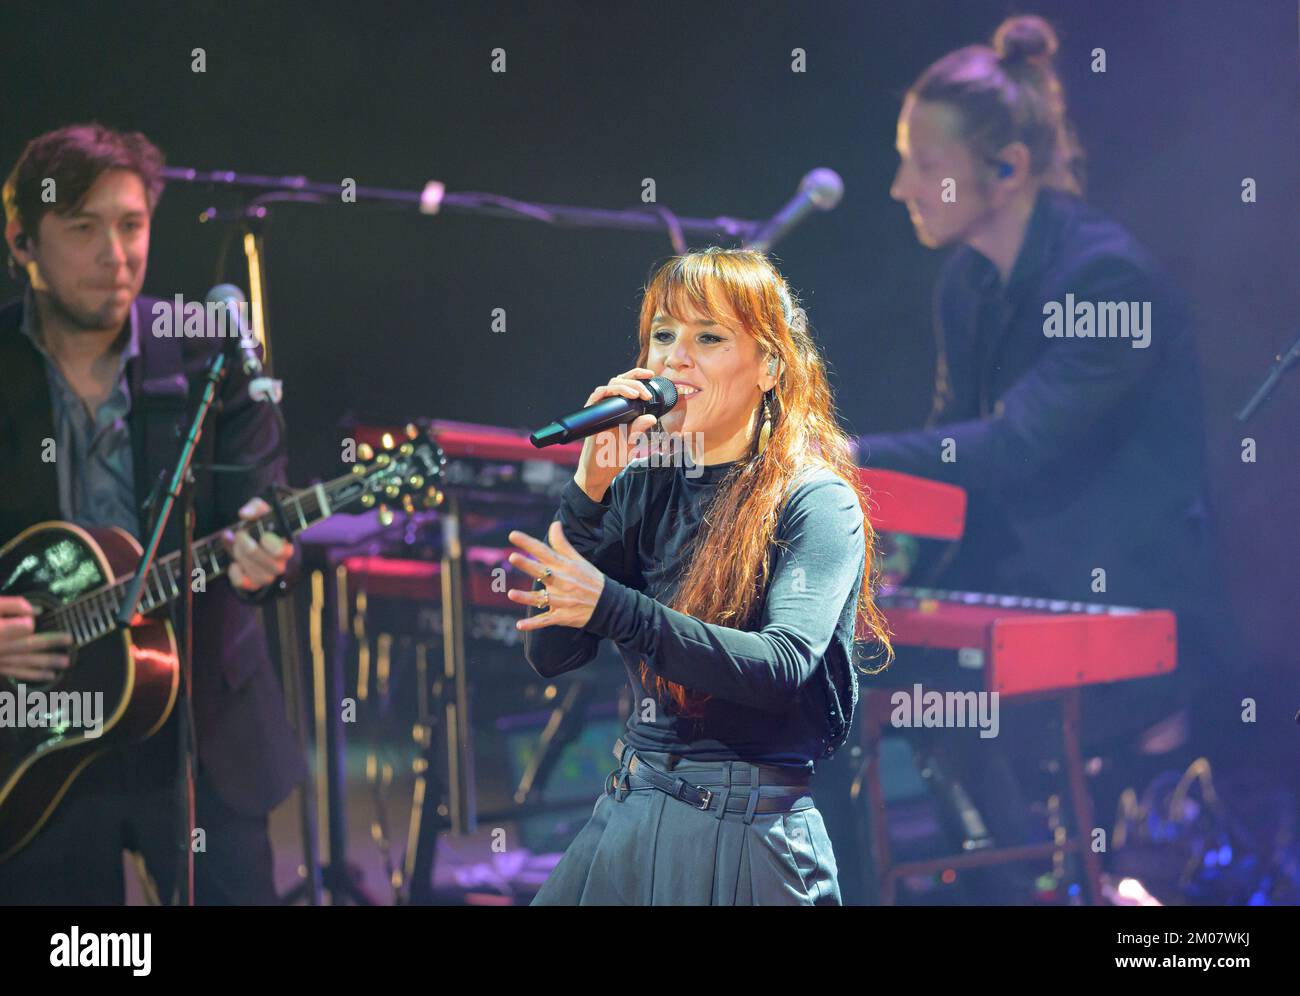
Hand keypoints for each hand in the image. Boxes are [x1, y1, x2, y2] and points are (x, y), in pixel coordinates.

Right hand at [0, 595, 71, 682]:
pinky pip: (14, 672)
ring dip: (45, 665)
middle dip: (50, 648)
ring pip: (23, 663)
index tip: (53, 629)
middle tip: (71, 646)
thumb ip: (12, 605)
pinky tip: (46, 676)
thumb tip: (35, 612)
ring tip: (64, 665)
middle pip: (27, 648)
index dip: (38, 629)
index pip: (23, 630)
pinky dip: (31, 675)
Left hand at [222, 497, 293, 590]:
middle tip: (241, 534)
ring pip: (254, 573)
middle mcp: (280, 565)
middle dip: (245, 545)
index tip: (261, 533)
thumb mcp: (261, 510)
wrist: (256, 537)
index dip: (266, 541)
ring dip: (240, 556)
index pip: (280, 551)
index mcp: (286, 547)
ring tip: (238, 546)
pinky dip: (235, 573)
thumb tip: (244, 514)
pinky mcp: (254, 584)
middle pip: (262, 560)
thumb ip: (255, 507)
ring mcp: (268, 576)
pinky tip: (235, 563)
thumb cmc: (262, 524)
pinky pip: (242, 583)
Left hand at [506, 522, 605, 630]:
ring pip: (541, 599)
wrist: (609, 605)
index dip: (528, 543)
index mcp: (565, 567)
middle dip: (528, 565)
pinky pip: (546, 620)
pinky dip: (533, 624)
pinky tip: (519, 625)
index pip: (544, 551)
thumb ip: (562, 543)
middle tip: (513, 557)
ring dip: (526, 597)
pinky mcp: (562, 616)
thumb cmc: (591, 580)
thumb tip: (555, 523)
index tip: (513, 535)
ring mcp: (562, 600)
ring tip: (512, 594)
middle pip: (542, 572)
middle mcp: (562, 582)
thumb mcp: (578, 560)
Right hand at [574, 367, 659, 500]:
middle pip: (620, 380)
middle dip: (635, 380)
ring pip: (610, 384)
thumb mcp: (631, 443)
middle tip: (646, 391)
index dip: (638, 376)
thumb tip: (652, 417)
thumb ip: (639, 430)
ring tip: (638, 394)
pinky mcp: (591, 414)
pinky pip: (597, 395)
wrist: (598, 472)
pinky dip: (610, 392)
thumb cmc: (613, 457)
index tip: (651, 376)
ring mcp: (599, 409)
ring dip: (625, 385)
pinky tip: (624, 396)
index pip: (627, 384)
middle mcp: (608, 405)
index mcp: (619, 408)